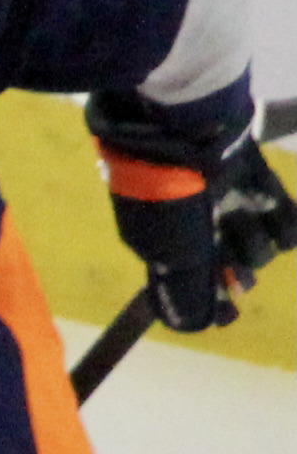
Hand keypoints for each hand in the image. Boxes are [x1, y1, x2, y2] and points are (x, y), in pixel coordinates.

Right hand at [88, 88, 296, 332]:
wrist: (182, 129)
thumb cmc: (169, 195)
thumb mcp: (170, 253)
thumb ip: (185, 292)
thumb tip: (200, 324)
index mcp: (171, 243)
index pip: (196, 283)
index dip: (214, 300)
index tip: (229, 315)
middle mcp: (201, 227)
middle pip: (232, 268)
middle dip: (238, 270)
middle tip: (235, 266)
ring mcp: (230, 205)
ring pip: (261, 247)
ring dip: (258, 244)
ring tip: (243, 224)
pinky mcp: (257, 184)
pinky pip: (287, 221)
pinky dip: (287, 227)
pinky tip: (282, 225)